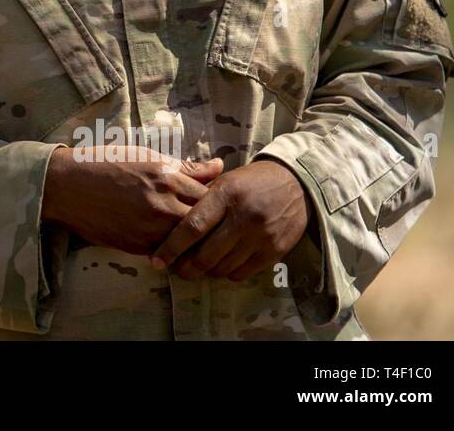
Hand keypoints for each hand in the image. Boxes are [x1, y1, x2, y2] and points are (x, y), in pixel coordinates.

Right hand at [41, 145, 223, 255]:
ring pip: (189, 243)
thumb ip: (186, 167)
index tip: (220, 203)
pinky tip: (176, 245)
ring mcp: (150, 229)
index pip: (211, 196)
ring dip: (196, 242)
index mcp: (167, 178)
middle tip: (217, 226)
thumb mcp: (146, 156)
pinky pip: (167, 253)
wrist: (67, 186)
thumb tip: (220, 166)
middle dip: (213, 226)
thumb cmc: (105, 163)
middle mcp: (162, 205)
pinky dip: (175, 250)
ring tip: (200, 239)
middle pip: (206, 224)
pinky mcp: (137, 246)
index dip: (219, 201)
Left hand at [149, 157, 310, 281]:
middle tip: (177, 269)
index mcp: (225, 194)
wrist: (296, 182)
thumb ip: (198, 199)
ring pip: (223, 267)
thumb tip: (168, 222)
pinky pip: (243, 273)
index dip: (171, 248)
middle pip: (206, 254)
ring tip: (199, 267)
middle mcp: (243, 216)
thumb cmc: (250, 182)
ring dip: (207, 271)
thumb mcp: (224, 181)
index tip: (157, 261)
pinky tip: (222, 266)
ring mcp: (261, 236)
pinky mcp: (276, 250)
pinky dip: (228, 273)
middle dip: (186, 267)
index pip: (192, 227)